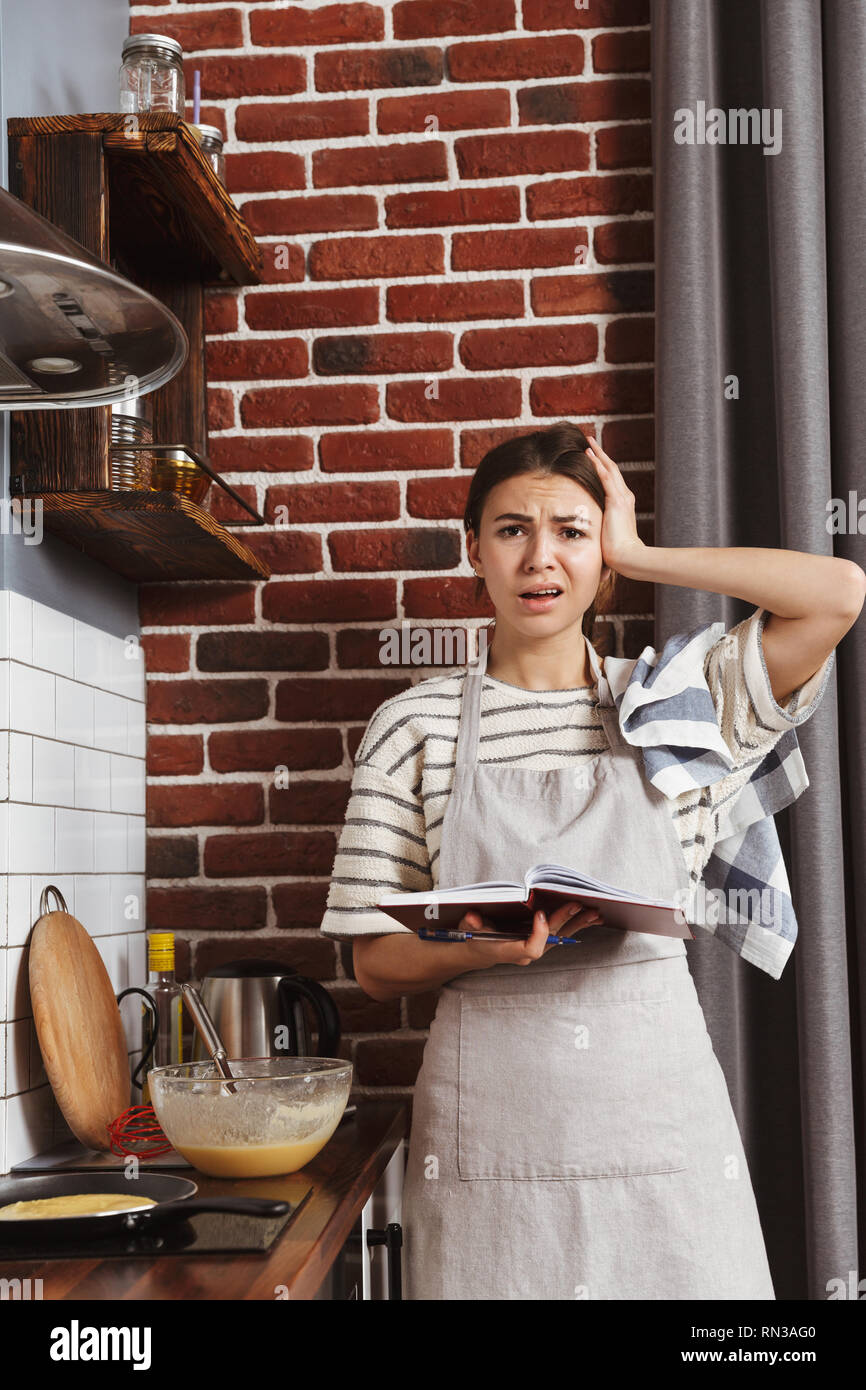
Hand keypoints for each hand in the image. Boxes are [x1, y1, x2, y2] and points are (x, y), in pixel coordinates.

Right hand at [458, 901, 603, 968]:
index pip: (531, 948)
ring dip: (577, 924)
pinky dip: (575, 925)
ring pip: (560, 937)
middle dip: (565, 921)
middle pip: (550, 939)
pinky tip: (589, 917)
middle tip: (579, 905)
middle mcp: (525, 953)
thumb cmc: (472, 938)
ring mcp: (534, 948)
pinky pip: (560, 934)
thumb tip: (472, 917)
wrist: (477, 951)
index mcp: (509, 951)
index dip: (538, 933)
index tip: (539, 913)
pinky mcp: (540, 942)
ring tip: (595, 913)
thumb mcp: (466, 928)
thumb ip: (470, 923)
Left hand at [584, 435, 645, 573]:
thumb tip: (590, 530)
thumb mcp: (608, 534)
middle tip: (590, 440)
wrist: (628, 557)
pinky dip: (597, 464)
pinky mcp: (616, 501)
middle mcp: (625, 496)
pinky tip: (588, 454)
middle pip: (612, 468)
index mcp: (623, 503)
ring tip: (588, 441)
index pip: (612, 480)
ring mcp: (622, 497)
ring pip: (609, 468)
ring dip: (598, 453)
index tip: (592, 457)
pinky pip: (605, 477)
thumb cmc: (618, 552)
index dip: (603, 466)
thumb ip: (602, 527)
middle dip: (601, 454)